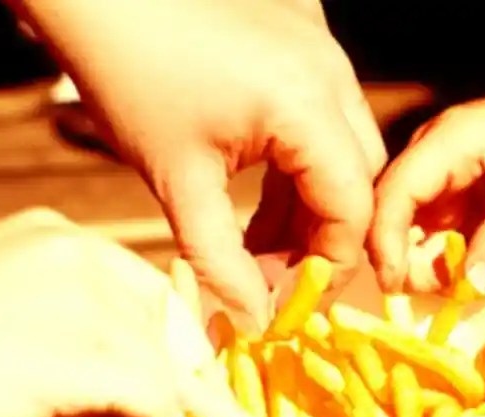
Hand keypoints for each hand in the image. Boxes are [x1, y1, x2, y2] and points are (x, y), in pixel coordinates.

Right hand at [0, 208, 257, 416]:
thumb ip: (49, 332)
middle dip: (164, 380)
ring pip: (162, 368)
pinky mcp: (87, 357)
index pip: (137, 286)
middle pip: (157, 324)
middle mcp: (75, 254)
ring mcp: (84, 302)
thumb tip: (105, 394)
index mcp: (48, 235)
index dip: (155, 341)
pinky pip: (157, 406)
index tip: (160, 384)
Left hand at [14, 0, 384, 328]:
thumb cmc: (126, 74)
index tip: (289, 300)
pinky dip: (296, 152)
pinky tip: (251, 179)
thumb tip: (253, 318)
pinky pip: (319, 104)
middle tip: (273, 274)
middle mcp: (329, 68)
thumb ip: (220, 258)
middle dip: (322, 233)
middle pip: (358, 175)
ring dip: (307, 195)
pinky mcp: (298, 29)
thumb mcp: (176, 180)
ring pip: (340, 141)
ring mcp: (318, 43)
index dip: (327, 265)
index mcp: (307, 104)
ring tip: (256, 237)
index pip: (352, 207)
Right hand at [371, 69, 484, 293]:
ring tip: (450, 289)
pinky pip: (436, 229)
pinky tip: (459, 279)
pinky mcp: (462, 190)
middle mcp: (438, 149)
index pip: (395, 190)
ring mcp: (448, 170)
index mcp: (452, 137)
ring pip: (410, 223)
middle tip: (427, 295)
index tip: (394, 283)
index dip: (385, 239)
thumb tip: (466, 286)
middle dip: (400, 255)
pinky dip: (441, 256)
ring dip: (420, 260)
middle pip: (393, 208)